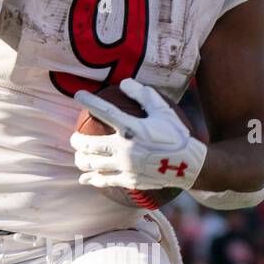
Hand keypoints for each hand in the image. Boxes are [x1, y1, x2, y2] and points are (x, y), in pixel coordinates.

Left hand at [71, 78, 206, 191]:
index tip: (77, 95)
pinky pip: (105, 180)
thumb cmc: (176, 134)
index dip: (90, 102)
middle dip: (77, 141)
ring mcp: (126, 166)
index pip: (106, 111)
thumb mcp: (163, 110)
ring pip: (93, 164)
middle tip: (74, 138)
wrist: (189, 165)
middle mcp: (125, 148)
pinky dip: (92, 179)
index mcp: (133, 128)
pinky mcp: (129, 180)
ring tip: (78, 157)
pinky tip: (85, 179)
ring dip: (81, 160)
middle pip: (91, 144)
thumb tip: (124, 82)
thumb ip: (143, 94)